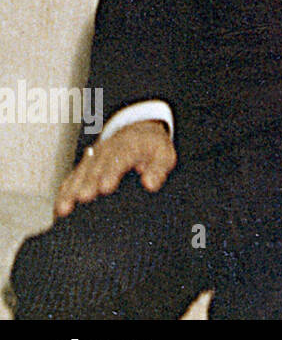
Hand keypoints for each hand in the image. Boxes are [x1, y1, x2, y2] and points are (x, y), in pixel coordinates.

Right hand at [54, 120, 175, 217]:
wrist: (137, 131)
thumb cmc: (151, 148)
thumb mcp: (164, 154)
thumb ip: (158, 169)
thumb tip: (151, 184)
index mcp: (129, 146)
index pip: (119, 158)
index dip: (111, 173)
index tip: (106, 187)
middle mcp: (107, 151)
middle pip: (95, 167)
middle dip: (88, 183)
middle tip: (83, 198)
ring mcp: (93, 158)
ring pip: (79, 174)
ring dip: (71, 190)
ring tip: (64, 208)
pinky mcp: (84, 167)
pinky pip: (71, 179)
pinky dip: (64, 192)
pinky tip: (59, 208)